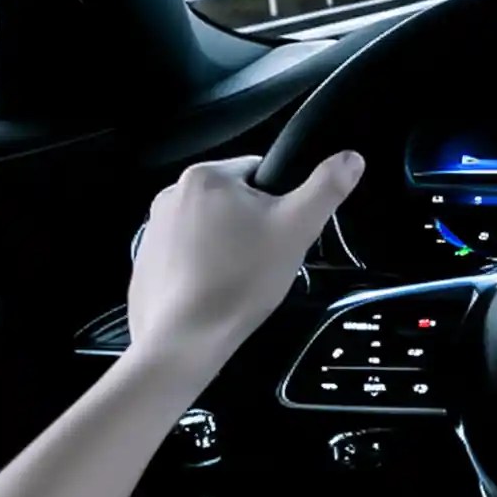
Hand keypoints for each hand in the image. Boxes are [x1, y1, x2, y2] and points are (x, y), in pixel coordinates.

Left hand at [127, 152, 364, 364]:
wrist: (186, 338)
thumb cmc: (241, 279)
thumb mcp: (297, 228)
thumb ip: (327, 188)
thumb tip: (351, 158)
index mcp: (206, 176)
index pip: (259, 171)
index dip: (280, 202)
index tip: (281, 233)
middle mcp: (171, 193)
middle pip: (234, 200)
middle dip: (253, 225)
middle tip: (265, 258)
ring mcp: (153, 228)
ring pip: (211, 227)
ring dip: (228, 244)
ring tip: (240, 277)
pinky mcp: (146, 260)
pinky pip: (187, 253)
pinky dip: (203, 266)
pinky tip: (215, 289)